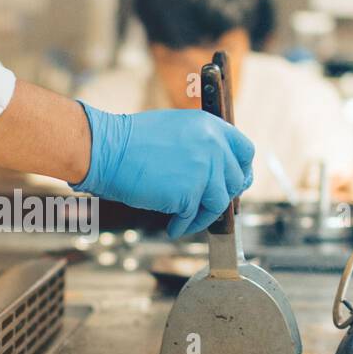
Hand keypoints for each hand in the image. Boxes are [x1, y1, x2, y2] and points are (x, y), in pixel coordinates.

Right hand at [73, 103, 254, 237]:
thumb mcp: (176, 129)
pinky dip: (183, 225)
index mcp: (210, 127)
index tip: (234, 183)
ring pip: (219, 203)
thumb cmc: (132, 141)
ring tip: (185, 220)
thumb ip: (201, 145)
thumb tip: (213, 170)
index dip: (241, 170)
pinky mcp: (189, 193)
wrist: (108, 150)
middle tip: (208, 206)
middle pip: (236, 180)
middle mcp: (213, 146)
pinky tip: (172, 226)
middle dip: (223, 197)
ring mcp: (203, 170)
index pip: (245, 151)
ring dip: (204, 216)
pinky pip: (193, 216)